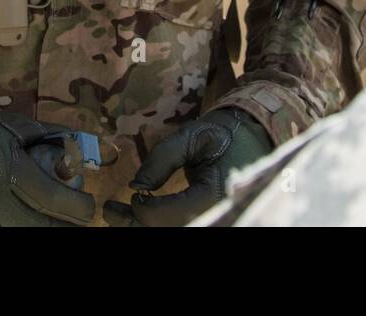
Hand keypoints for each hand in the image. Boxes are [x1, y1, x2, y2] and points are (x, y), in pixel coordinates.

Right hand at [0, 94, 95, 225]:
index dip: (77, 206)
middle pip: (37, 225)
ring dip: (39, 230)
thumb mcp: (13, 128)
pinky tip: (21, 221)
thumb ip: (49, 140)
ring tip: (51, 222)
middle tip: (74, 221)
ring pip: (15, 235)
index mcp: (5, 165)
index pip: (52, 197)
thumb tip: (86, 153)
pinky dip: (10, 229)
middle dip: (62, 226)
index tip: (88, 206)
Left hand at [103, 108, 271, 226]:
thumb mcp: (191, 136)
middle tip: (110, 211)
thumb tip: (136, 186)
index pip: (168, 215)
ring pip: (174, 231)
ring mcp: (217, 216)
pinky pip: (183, 224)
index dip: (143, 210)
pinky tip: (144, 214)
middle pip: (168, 230)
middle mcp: (217, 212)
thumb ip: (161, 159)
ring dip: (145, 225)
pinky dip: (160, 222)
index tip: (131, 194)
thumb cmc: (223, 133)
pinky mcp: (213, 216)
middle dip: (135, 224)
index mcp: (213, 194)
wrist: (255, 137)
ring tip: (121, 214)